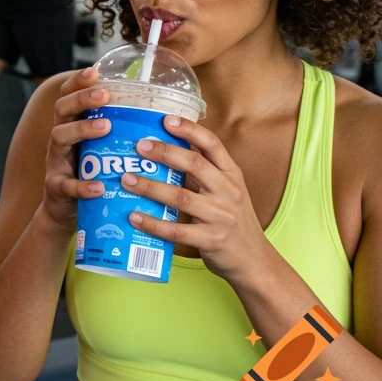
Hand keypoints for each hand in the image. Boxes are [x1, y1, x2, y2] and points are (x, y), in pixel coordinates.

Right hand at [39, 68, 110, 232]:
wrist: (67, 212)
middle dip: (82, 99)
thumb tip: (165, 119)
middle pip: (62, 109)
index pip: (68, 96)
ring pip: (60, 137)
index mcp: (72, 126)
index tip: (94, 70)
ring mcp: (55, 162)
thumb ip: (120, 135)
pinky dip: (83, 186)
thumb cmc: (92, 175)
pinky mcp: (56, 188)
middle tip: (105, 94)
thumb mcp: (102, 151)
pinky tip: (100, 187)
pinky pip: (67, 185)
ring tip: (105, 127)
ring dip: (82, 129)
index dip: (78, 82)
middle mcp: (60, 138)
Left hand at [119, 116, 268, 282]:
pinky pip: (177, 231)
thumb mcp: (224, 190)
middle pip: (195, 164)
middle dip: (164, 153)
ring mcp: (221, 217)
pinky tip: (134, 217)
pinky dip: (154, 224)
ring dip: (150, 187)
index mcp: (231, 174)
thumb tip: (161, 151)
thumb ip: (201, 173)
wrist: (255, 260)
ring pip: (181, 197)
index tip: (166, 119)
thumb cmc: (232, 219)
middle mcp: (228, 191)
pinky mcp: (211, 241)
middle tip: (138, 146)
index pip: (212, 144)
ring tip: (126, 179)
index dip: (190, 129)